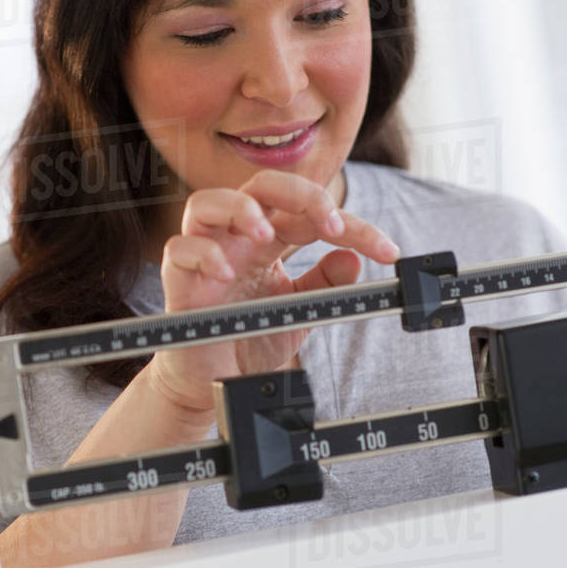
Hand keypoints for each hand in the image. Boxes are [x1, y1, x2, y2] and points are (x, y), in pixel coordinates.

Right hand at [146, 169, 399, 414]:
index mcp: (268, 239)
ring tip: (266, 231)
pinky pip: (179, 250)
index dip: (354, 226)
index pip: (310, 213)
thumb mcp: (298, 310)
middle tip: (332, 226)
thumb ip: (324, 284)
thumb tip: (352, 259)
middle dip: (301, 195)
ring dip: (240, 208)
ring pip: (206, 202)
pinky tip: (225, 271)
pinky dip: (203, 253)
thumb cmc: (248, 336)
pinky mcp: (178, 282)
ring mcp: (205, 255)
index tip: (387, 252)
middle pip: (261, 186)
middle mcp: (236, 238)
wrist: (214, 381)